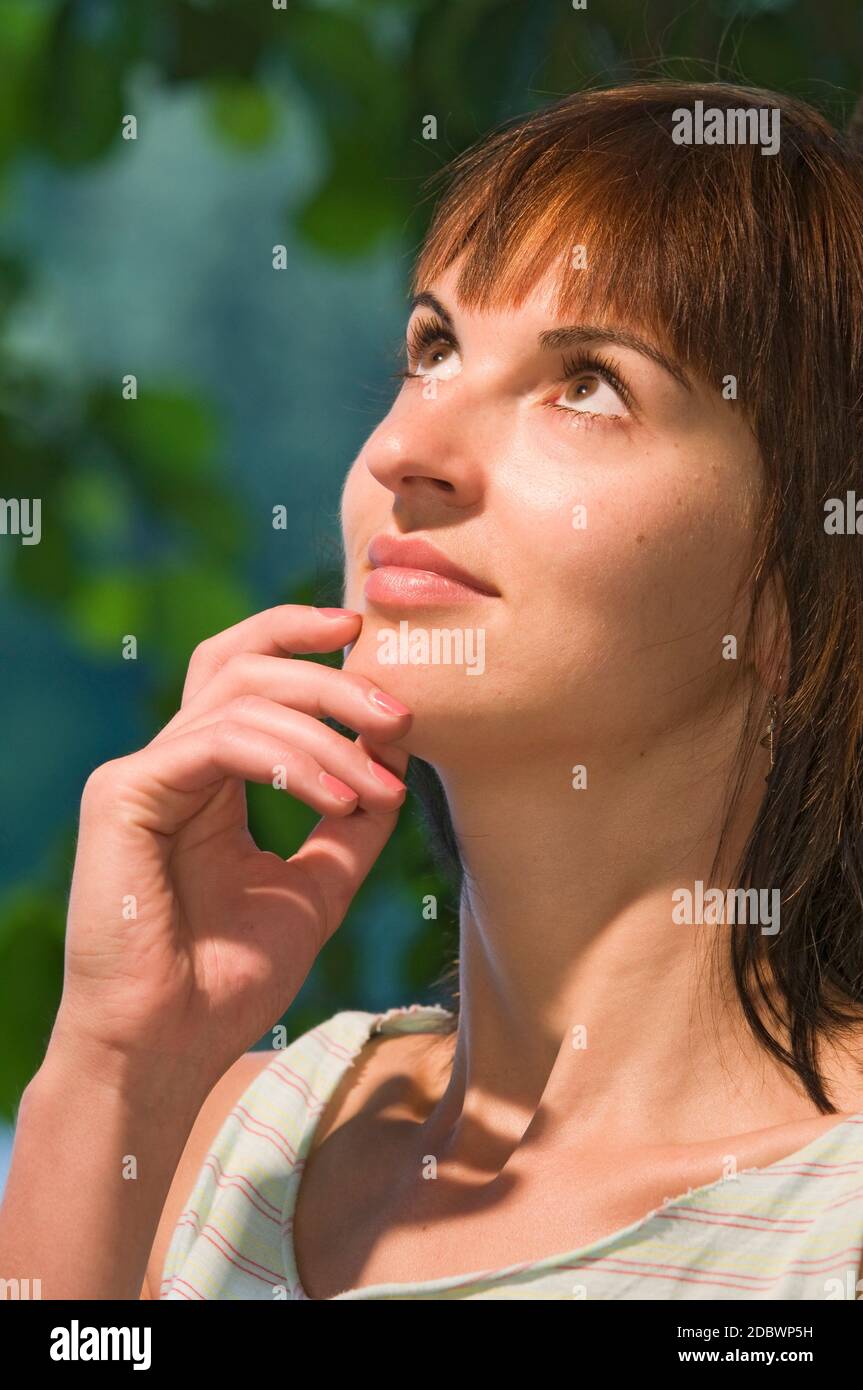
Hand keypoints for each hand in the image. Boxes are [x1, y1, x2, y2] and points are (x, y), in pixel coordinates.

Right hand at [50, 605, 411, 1096]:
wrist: (167, 1051)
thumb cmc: (228, 980)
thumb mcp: (316, 888)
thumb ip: (351, 823)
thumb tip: (396, 760)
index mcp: (205, 777)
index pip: (243, 671)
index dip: (297, 634)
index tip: (364, 634)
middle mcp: (169, 764)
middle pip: (244, 665)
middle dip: (330, 677)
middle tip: (399, 711)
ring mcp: (141, 775)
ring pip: (239, 696)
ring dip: (326, 732)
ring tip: (379, 784)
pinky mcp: (124, 796)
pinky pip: (216, 743)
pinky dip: (288, 759)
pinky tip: (335, 797)